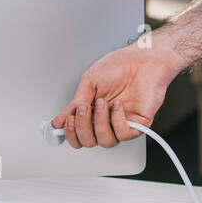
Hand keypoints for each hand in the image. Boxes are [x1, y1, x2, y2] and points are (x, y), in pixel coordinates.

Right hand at [52, 43, 177, 148]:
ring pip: (105, 142)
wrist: (142, 60)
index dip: (69, 132)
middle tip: (84, 108)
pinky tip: (118, 105)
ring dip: (100, 122)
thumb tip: (59, 120)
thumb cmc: (119, 66)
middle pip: (88, 142)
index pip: (78, 134)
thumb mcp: (89, 82)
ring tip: (103, 103)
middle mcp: (106, 120)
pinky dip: (117, 120)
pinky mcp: (137, 125)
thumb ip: (74, 104)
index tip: (65, 121)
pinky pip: (123, 135)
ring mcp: (121, 123)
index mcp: (93, 112)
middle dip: (82, 127)